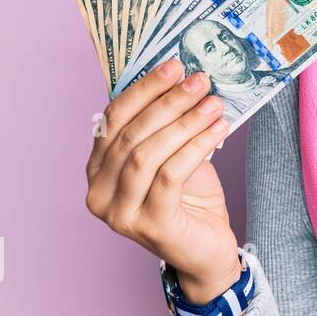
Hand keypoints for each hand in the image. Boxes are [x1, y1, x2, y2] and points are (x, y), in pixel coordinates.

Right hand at [84, 57, 242, 302]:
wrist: (207, 251)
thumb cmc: (189, 200)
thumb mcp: (174, 155)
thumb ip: (168, 126)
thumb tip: (184, 79)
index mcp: (98, 169)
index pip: (113, 119)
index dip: (143, 89)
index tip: (173, 65)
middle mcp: (99, 192)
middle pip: (131, 134)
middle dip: (168, 102)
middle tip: (199, 80)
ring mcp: (120, 213)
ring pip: (147, 154)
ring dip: (184, 122)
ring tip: (213, 103)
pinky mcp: (148, 226)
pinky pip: (170, 176)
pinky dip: (195, 147)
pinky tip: (218, 130)